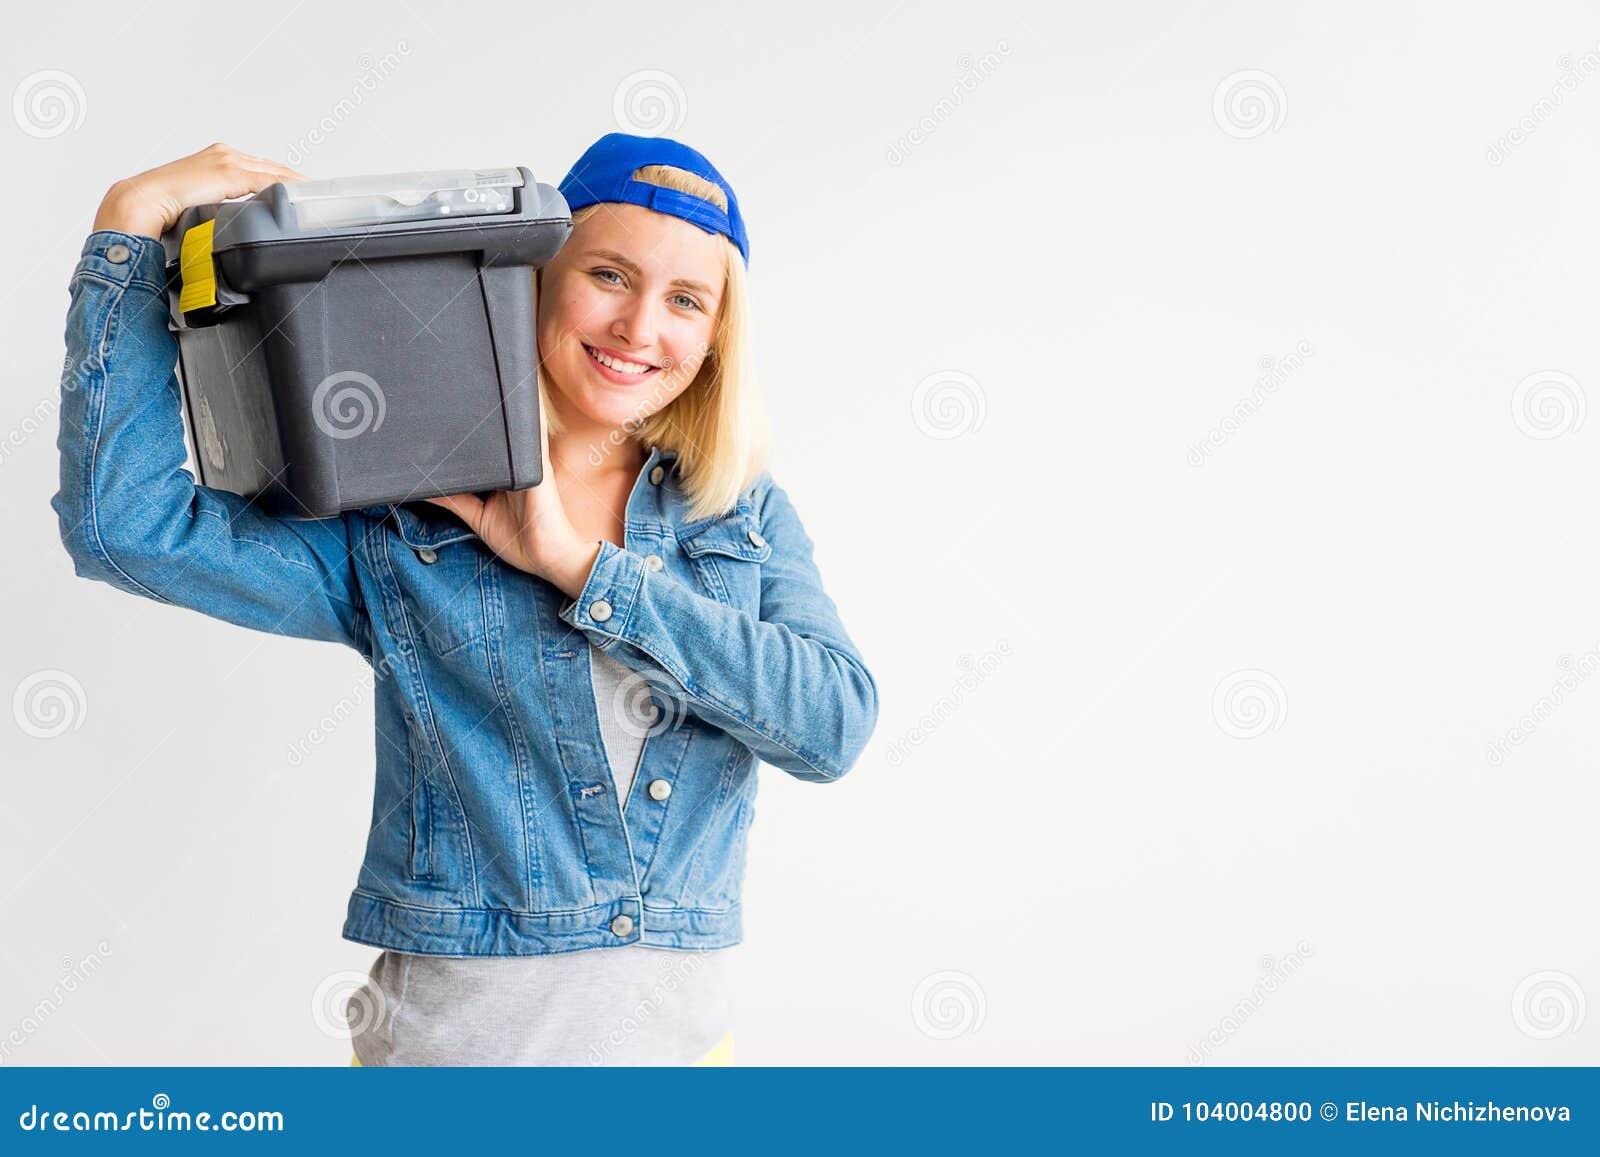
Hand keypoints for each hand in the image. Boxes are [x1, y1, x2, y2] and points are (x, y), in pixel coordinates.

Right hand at [93, 141, 307, 239]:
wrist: (138, 205)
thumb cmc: (163, 211)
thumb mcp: (202, 208)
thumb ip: (223, 210)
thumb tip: (240, 232)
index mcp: (216, 160)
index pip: (261, 169)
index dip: (286, 181)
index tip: (307, 195)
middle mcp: (223, 154)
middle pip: (273, 168)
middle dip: (298, 183)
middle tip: (323, 199)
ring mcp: (226, 160)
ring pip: (274, 172)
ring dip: (298, 186)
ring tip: (319, 200)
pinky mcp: (227, 171)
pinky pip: (267, 180)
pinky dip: (287, 189)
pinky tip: (302, 198)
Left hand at [422, 386, 601, 597]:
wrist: (549, 557)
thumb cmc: (522, 540)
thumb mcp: (478, 517)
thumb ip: (454, 500)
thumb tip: (424, 488)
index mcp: (508, 471)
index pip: (488, 440)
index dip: (473, 422)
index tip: (454, 403)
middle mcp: (520, 461)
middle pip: (504, 424)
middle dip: (489, 401)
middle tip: (466, 375)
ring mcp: (530, 460)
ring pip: (518, 420)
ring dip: (509, 397)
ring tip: (496, 368)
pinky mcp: (539, 465)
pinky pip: (532, 433)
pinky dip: (528, 411)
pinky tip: (522, 387)